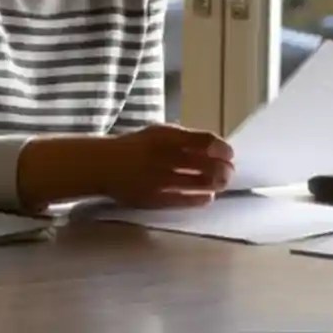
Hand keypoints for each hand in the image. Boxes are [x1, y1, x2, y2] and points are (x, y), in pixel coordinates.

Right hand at [102, 124, 234, 208]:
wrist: (102, 165)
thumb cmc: (135, 147)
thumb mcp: (158, 132)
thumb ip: (184, 138)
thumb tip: (213, 146)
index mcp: (166, 136)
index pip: (204, 141)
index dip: (222, 148)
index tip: (229, 154)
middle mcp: (164, 156)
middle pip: (206, 163)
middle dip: (223, 169)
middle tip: (229, 171)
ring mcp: (159, 178)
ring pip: (199, 182)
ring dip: (215, 183)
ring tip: (221, 184)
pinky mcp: (153, 198)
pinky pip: (183, 200)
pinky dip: (199, 198)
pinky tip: (207, 197)